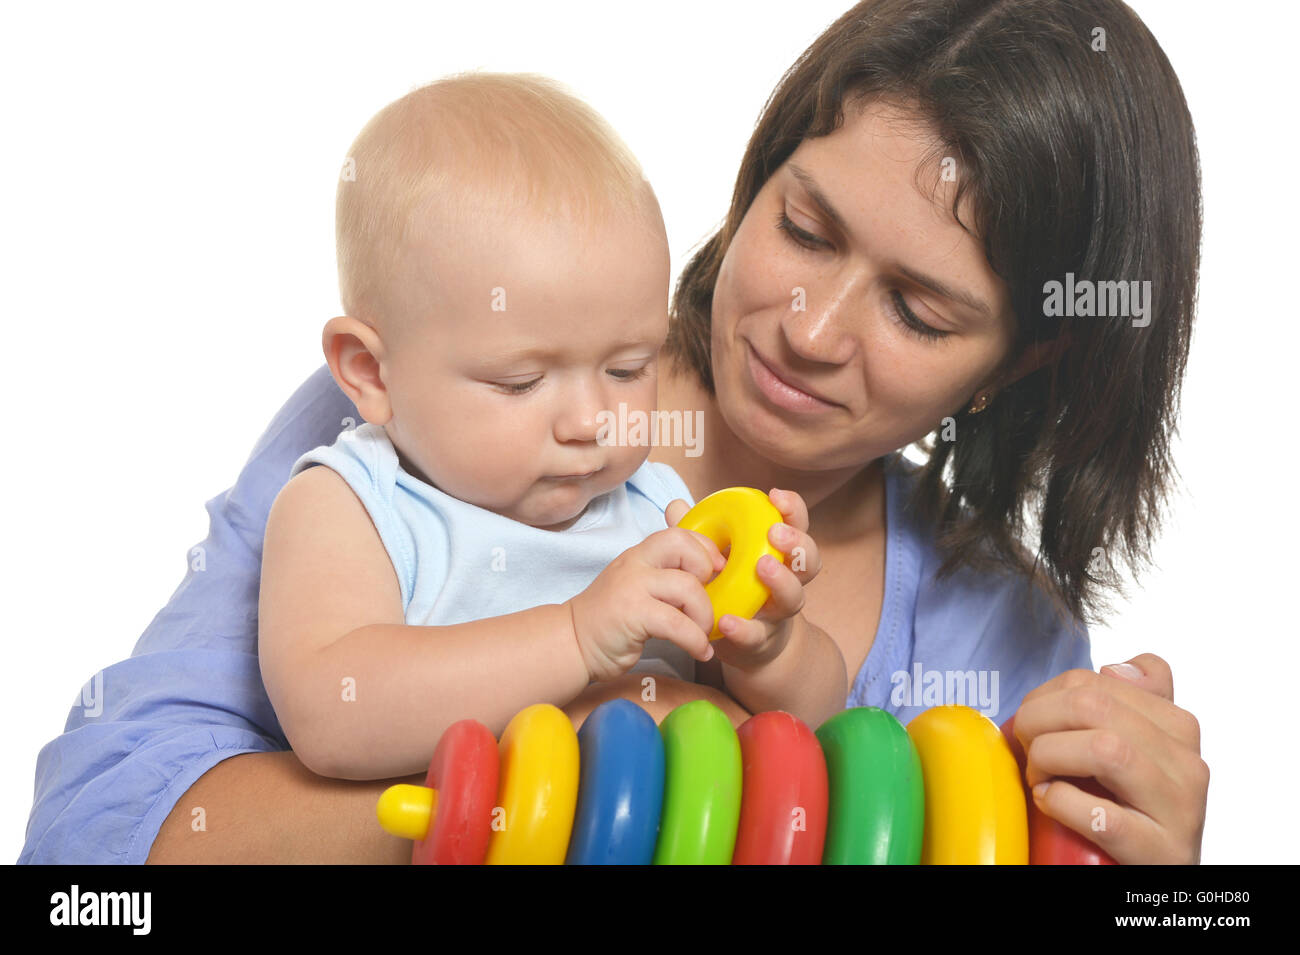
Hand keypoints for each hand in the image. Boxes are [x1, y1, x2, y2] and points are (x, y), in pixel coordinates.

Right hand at [565, 524, 724, 683]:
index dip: (705, 548)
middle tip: (709, 597)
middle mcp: (635, 563)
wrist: (572, 642)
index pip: (679, 532)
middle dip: (707, 569)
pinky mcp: (632, 615)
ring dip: (705, 615)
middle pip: (683, 545)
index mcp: (639, 555)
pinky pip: (678, 624)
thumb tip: (706, 572)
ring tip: (704, 633)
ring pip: (687, 587)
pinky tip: (699, 651)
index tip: (717, 571)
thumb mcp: (636, 586)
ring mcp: (632, 587)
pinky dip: (695, 640)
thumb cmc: (610, 618)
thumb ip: (662, 575)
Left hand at [665, 488, 822, 671]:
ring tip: (762, 567)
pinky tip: (728, 620)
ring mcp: (777, 612)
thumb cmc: (731, 587)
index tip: (775, 496)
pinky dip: (744, 629)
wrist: (742, 641)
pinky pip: (758, 635)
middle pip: (808, 559)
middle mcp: (787, 580)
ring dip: (782, 581)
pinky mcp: (761, 641)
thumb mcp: (715, 558)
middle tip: (775, 532)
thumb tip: (676, 508)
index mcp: (777, 552)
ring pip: (795, 597)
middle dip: (796, 543)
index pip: (796, 525)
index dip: (792, 509)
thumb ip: (697, 534)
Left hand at [1010, 653, 1208, 863]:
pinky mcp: (1160, 850)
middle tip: (1026, 749)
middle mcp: (1187, 762)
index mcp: (1177, 726)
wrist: (1160, 874)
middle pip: (1094, 706)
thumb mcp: (1139, 748)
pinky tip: (1050, 803)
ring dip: (1050, 758)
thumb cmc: (1134, 808)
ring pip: (1105, 750)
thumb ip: (1131, 701)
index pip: (1098, 680)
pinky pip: (1102, 815)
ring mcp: (1179, 808)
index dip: (1049, 694)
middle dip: (1039, 721)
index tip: (1035, 719)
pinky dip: (1063, 803)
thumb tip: (1114, 667)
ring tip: (1039, 778)